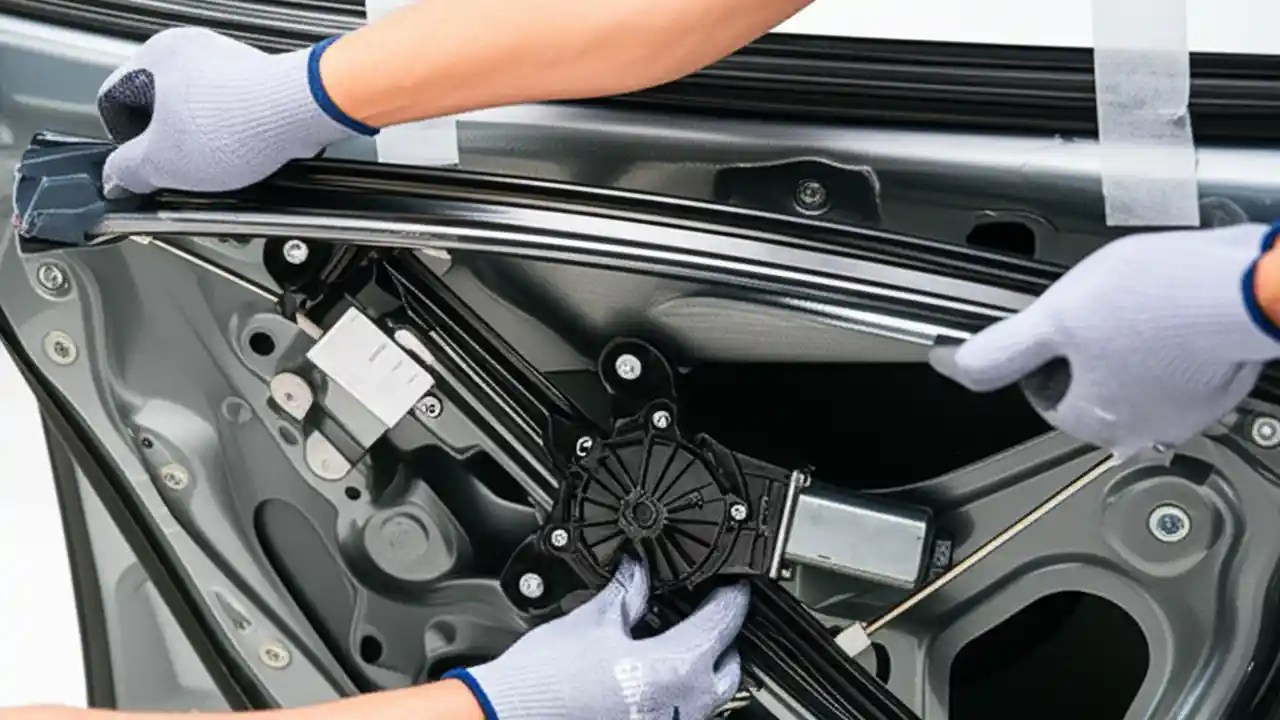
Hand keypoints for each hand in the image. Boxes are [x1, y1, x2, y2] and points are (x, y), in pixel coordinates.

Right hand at [96, 27, 374, 195]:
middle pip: (160, 108)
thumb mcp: (163, 161)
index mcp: (155, 56)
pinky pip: (236, 117)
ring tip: (215, 167)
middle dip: (168, 144)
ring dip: (204, 145)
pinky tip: (243, 159)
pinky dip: (236, 140)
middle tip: (177, 171)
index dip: (123, 140)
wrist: (300, 113)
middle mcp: (192, 51)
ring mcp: (230, 64)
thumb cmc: (235, 123)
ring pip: (200, 114)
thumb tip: (116, 179)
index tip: (137, 165)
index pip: (116, 99)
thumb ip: (129, 171)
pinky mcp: (262, 83)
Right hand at [446, 556, 748, 719]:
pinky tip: (647, 675)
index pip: (725, 621)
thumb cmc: (546, 681)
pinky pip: (677, 712)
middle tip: (704, 612)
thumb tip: (637, 570)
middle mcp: (685, 707)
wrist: (508, 718)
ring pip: (706, 697)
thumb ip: (626, 592)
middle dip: (721, 638)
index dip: (731, 594)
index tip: (731, 583)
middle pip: (728, 667)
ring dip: (698, 669)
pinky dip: (673, 691)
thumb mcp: (592, 620)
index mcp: (678, 668)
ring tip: (672, 642)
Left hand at [931, 222, 1279, 457]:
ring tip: (1141, 306)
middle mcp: (1146, 429)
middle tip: (1102, 308)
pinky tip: (1174, 310)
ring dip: (1133, 343)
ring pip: (1140, 377)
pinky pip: (1183, 364)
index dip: (1044, 355)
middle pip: (1093, 389)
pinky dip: (1175, 338)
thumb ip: (999, 350)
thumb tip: (952, 365)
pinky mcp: (1222, 382)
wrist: (1249, 285)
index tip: (1058, 324)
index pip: (1045, 398)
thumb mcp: (1054, 317)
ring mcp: (1190, 409)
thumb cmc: (1162, 301)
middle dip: (1090, 349)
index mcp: (1097, 421)